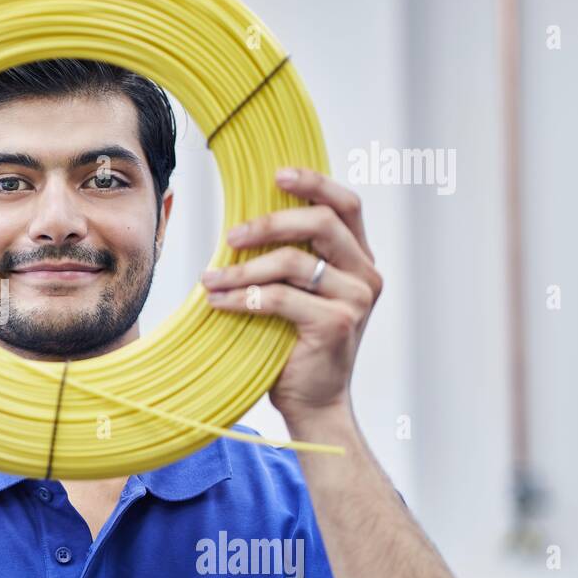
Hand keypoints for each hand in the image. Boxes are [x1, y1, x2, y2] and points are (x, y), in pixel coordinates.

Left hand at [199, 167, 381, 424]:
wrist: (313, 402)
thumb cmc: (296, 345)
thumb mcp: (297, 293)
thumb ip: (289, 258)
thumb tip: (242, 224)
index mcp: (359, 260)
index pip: (346, 205)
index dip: (314, 182)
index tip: (276, 174)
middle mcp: (366, 274)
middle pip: (321, 223)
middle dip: (270, 222)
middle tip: (231, 236)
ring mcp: (355, 299)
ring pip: (295, 262)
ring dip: (244, 269)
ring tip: (211, 278)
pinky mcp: (335, 324)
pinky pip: (280, 298)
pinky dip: (243, 297)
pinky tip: (218, 302)